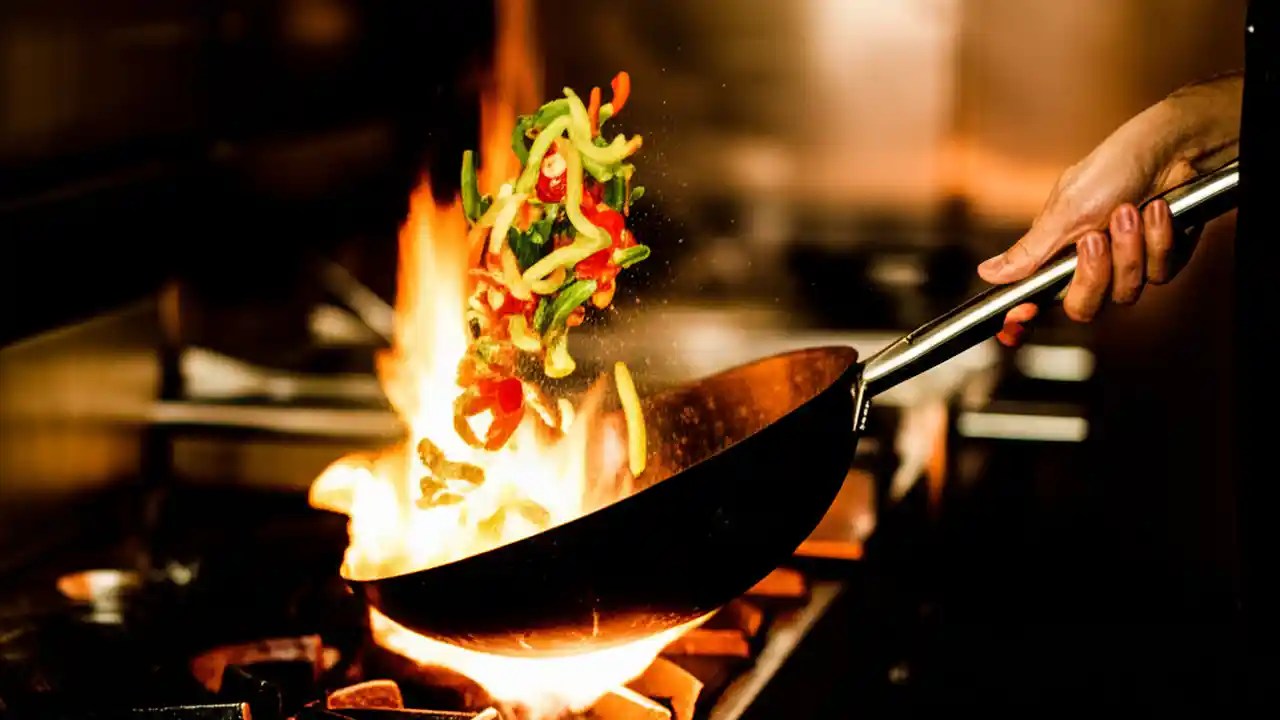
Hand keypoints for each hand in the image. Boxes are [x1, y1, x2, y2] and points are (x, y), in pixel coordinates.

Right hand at [977, 74, 1240, 346]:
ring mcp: (1128, 265)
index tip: (1017, 323)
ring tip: (1131, 209)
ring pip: (1126, 292)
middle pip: (1082, 307)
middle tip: (1095, 237)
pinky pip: (1161, 273)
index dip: (1022, 319)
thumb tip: (987, 272)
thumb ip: (1029, 250)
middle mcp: (1090, 266)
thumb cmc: (1114, 167)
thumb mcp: (1066, 210)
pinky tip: (1158, 210)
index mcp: (1057, 255)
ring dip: (1130, 247)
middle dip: (1092, 273)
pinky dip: (1159, 238)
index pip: (1034, 299)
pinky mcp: (1163, 259)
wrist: (1172, 148)